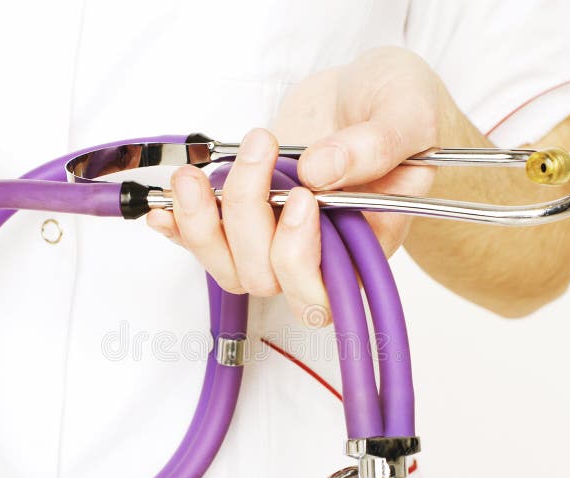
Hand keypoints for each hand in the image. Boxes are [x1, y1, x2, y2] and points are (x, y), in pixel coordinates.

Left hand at [146, 47, 445, 324]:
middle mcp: (318, 252)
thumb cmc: (400, 107)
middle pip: (266, 279)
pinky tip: (163, 209)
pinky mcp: (247, 217)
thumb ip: (376, 144)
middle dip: (249, 219)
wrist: (369, 92)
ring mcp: (277, 237)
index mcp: (364, 245)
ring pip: (229, 269)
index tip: (303, 196)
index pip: (323, 293)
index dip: (300, 256)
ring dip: (203, 225)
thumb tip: (320, 172)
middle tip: (260, 148)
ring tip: (193, 175)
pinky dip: (180, 229)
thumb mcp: (407, 112)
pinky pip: (207, 242)